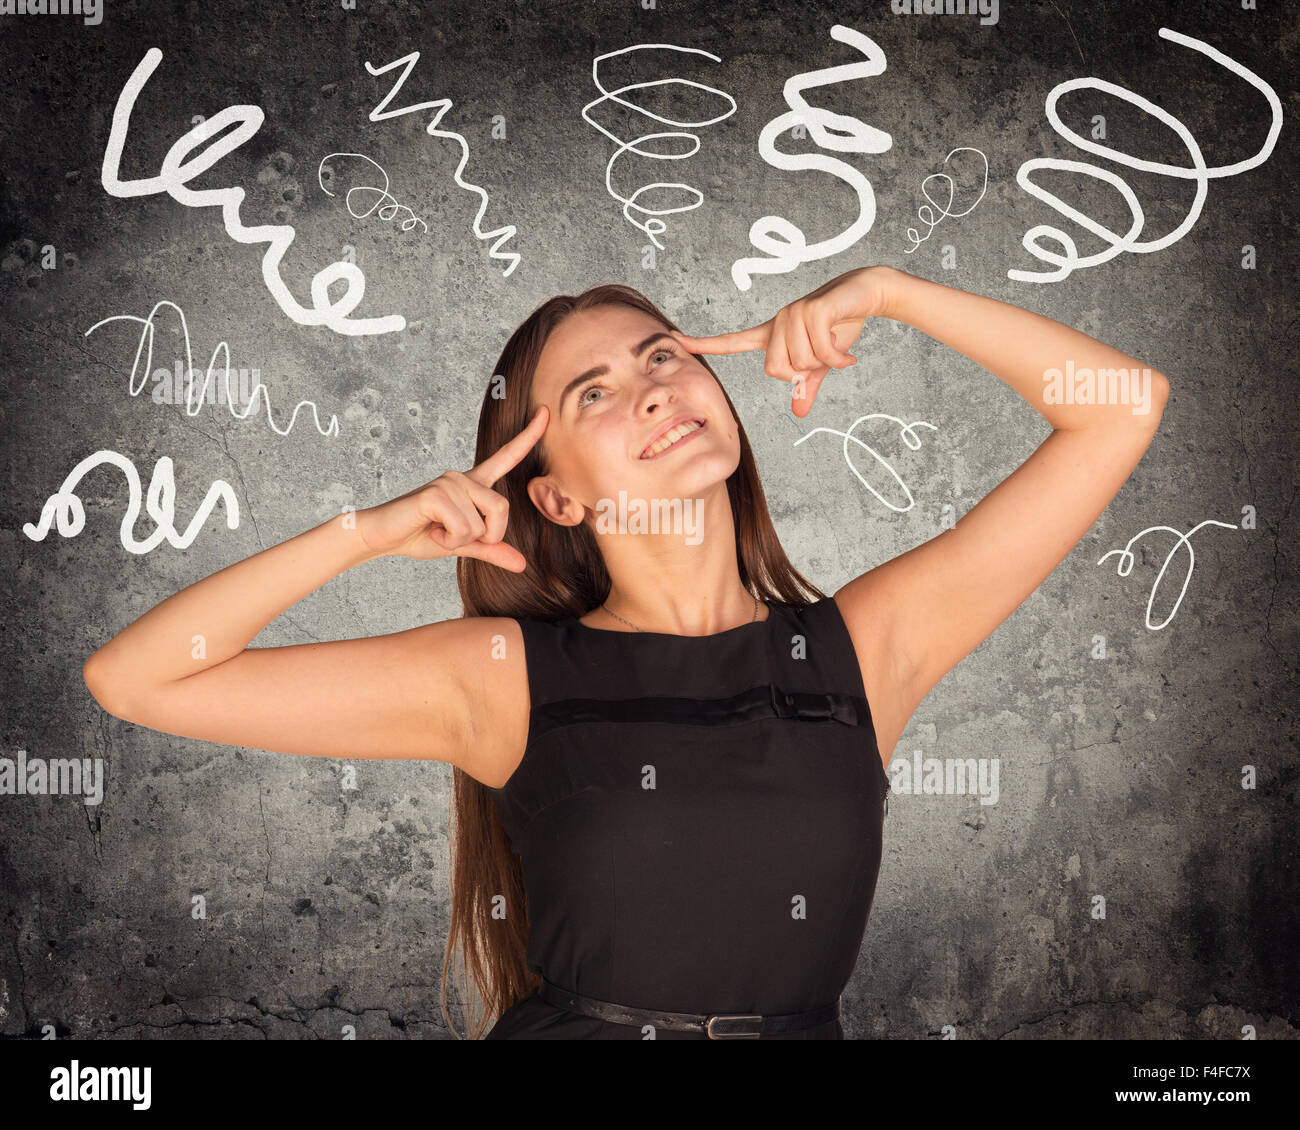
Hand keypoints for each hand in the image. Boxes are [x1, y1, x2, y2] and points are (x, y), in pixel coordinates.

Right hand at [355, 405, 548, 569]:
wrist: (382, 537)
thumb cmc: (420, 535)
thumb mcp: (463, 546)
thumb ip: (491, 550)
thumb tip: (521, 564)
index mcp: (474, 484)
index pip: (506, 457)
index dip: (528, 436)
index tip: (546, 412)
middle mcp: (463, 477)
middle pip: (502, 510)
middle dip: (485, 536)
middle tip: (453, 535)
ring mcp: (450, 482)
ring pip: (481, 524)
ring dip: (459, 540)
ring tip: (436, 530)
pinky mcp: (436, 493)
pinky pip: (463, 528)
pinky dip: (448, 540)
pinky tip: (429, 529)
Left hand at [670, 266, 893, 416]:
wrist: (866, 294)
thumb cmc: (840, 326)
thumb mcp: (821, 363)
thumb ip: (806, 385)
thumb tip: (797, 412)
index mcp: (771, 334)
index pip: (730, 342)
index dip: (703, 343)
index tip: (671, 338)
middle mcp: (777, 321)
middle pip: (775, 370)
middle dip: (803, 372)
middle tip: (823, 358)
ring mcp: (793, 313)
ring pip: (800, 363)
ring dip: (826, 363)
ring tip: (836, 347)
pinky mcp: (812, 310)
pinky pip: (820, 352)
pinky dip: (838, 359)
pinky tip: (849, 353)